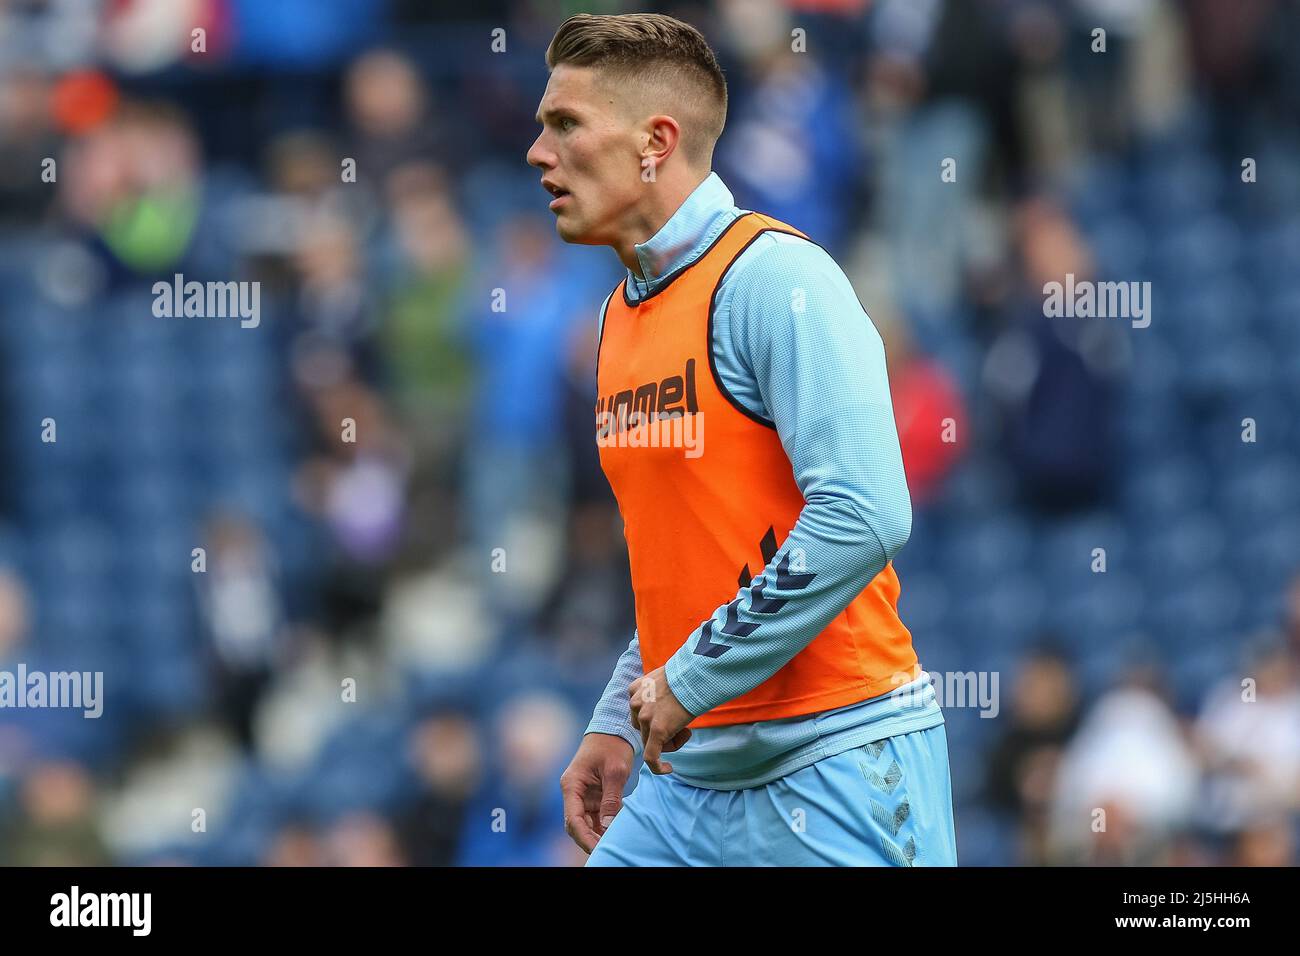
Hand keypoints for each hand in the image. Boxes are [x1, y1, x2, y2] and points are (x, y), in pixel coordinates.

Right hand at [559, 733, 634, 852]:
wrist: (613, 729)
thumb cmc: (612, 746)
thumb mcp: (615, 771)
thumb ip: (611, 799)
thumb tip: (608, 825)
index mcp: (572, 785)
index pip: (573, 819)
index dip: (584, 837)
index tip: (598, 849)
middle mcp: (573, 792)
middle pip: (576, 825)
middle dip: (590, 840)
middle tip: (607, 851)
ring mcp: (582, 795)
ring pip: (585, 823)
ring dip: (597, 834)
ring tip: (613, 844)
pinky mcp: (591, 796)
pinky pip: (594, 816)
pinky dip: (603, 826)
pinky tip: (614, 833)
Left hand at [629, 666, 693, 774]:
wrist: (696, 674)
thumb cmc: (688, 676)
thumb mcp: (666, 681)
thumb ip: (659, 694)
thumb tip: (667, 708)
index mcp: (635, 689)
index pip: (638, 713)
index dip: (654, 719)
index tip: (671, 718)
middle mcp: (635, 703)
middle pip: (643, 729)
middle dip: (661, 732)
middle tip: (683, 727)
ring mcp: (645, 717)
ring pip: (650, 742)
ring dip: (669, 741)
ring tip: (687, 731)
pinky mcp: (656, 730)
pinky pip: (651, 757)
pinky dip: (658, 766)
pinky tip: (669, 769)